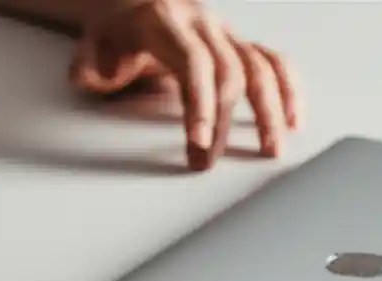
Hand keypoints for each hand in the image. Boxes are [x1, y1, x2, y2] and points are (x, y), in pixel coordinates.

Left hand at [71, 0, 302, 170]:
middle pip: (227, 72)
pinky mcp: (239, 43)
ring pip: (259, 67)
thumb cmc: (114, 33)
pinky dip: (287, 89)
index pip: (194, 63)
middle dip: (222, 123)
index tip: (200, 142)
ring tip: (269, 150)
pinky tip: (293, 120)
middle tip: (207, 163)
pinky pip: (273, 61)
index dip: (200, 104)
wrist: (133, 5)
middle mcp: (203, 22)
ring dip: (268, 111)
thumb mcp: (89, 46)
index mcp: (166, 20)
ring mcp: (225, 32)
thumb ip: (88, 65)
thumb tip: (99, 80)